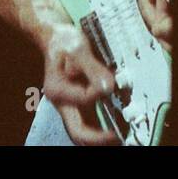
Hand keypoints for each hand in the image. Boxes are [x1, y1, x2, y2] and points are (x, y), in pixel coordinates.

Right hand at [41, 23, 119, 144]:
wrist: (56, 39)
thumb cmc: (65, 41)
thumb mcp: (78, 48)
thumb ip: (92, 68)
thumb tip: (108, 87)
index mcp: (57, 90)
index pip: (84, 99)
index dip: (100, 92)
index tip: (112, 81)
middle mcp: (62, 103)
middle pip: (77, 131)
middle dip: (97, 139)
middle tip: (118, 138)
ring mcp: (69, 106)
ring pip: (83, 131)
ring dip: (100, 138)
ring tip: (121, 137)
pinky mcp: (77, 105)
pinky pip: (88, 124)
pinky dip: (100, 130)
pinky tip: (116, 129)